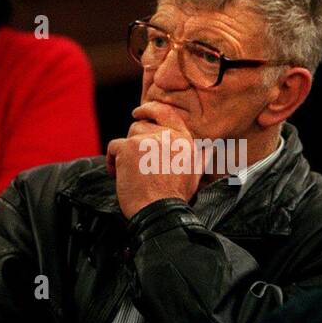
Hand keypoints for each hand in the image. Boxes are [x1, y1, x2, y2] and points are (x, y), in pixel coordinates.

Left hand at [106, 102, 201, 217]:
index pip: (166, 112)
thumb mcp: (195, 175)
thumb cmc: (175, 198)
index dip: (150, 110)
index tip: (138, 113)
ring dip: (125, 153)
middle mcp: (167, 136)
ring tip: (129, 172)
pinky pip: (113, 147)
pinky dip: (111, 161)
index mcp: (184, 140)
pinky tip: (117, 174)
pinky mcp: (129, 148)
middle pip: (141, 126)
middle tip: (137, 164)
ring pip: (128, 136)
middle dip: (135, 143)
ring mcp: (147, 140)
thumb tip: (210, 148)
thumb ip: (200, 157)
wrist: (160, 212)